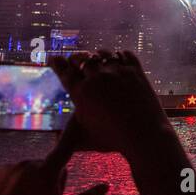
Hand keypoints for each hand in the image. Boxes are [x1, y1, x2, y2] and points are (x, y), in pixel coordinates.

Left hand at [0, 138, 107, 194]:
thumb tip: (105, 187)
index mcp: (45, 173)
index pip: (66, 148)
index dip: (75, 134)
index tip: (80, 116)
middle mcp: (29, 164)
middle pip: (52, 167)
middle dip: (53, 182)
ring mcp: (12, 167)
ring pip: (35, 171)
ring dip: (37, 184)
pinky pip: (18, 174)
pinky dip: (20, 185)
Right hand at [50, 51, 172, 160]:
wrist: (143, 135)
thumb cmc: (111, 141)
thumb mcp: (82, 139)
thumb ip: (64, 139)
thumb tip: (52, 141)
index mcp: (81, 93)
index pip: (65, 72)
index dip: (58, 64)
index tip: (54, 59)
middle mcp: (97, 78)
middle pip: (82, 59)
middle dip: (78, 59)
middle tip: (77, 60)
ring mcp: (117, 72)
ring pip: (104, 53)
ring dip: (99, 55)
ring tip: (99, 58)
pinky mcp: (136, 71)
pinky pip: (126, 54)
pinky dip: (121, 55)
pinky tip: (120, 58)